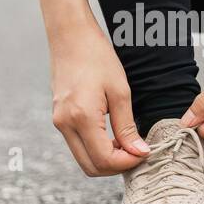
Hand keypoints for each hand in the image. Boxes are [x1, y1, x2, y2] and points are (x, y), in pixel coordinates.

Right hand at [49, 21, 149, 175]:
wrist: (70, 36)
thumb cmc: (97, 57)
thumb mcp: (120, 91)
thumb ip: (127, 126)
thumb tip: (139, 152)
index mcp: (81, 117)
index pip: (104, 159)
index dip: (127, 163)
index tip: (145, 152)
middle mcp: (65, 124)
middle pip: (91, 167)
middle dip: (117, 167)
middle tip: (137, 153)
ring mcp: (59, 123)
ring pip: (83, 159)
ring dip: (106, 159)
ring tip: (127, 145)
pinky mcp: (59, 119)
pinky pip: (78, 146)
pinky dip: (96, 149)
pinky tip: (112, 137)